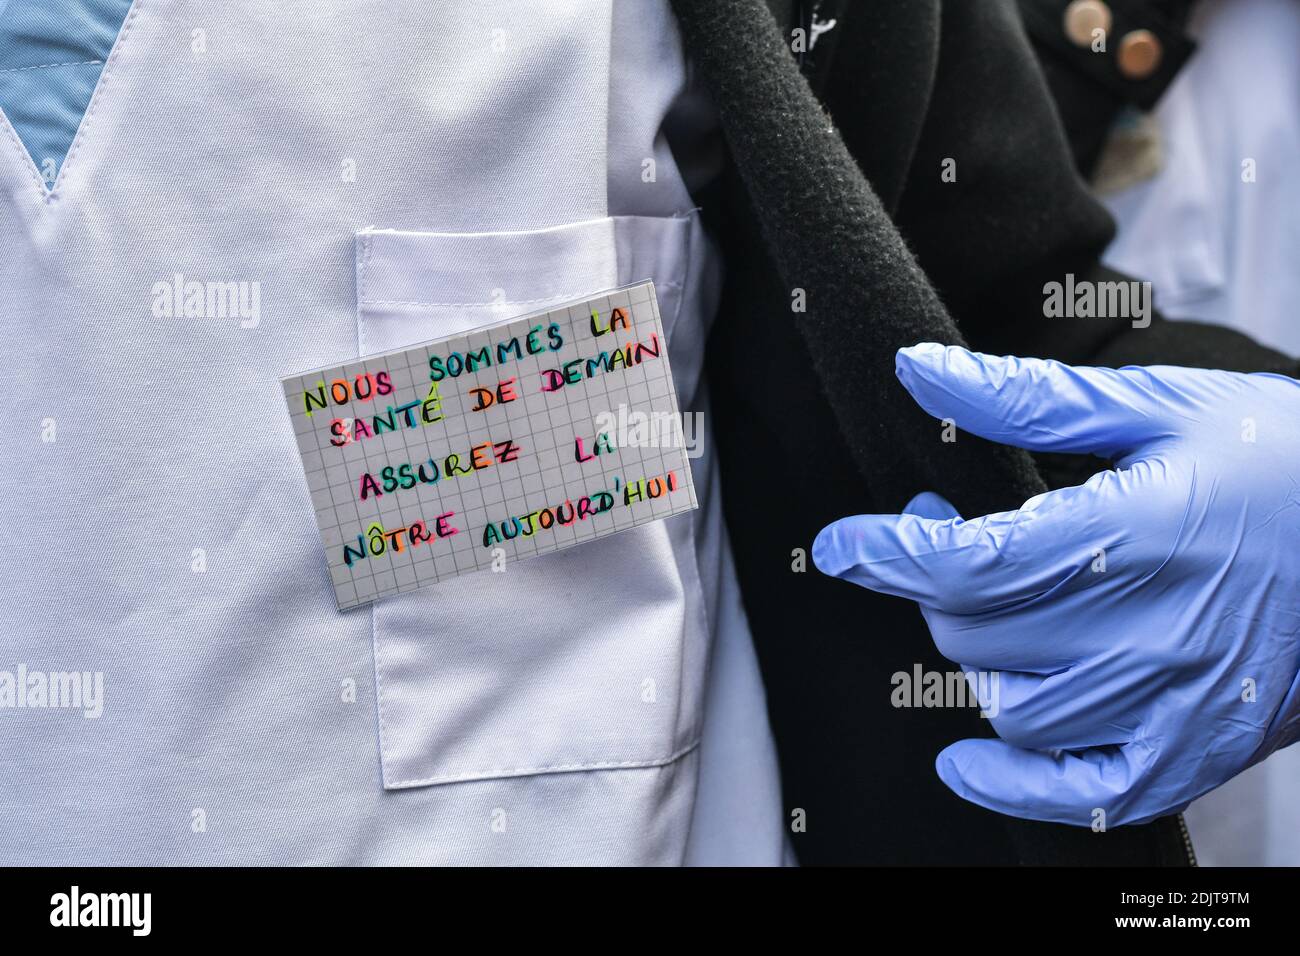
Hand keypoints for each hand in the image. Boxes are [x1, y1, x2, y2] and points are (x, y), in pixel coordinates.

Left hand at [813, 343, 1299, 826]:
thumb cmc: (1282, 460)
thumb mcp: (1157, 407)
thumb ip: (1028, 399)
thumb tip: (920, 372)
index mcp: (1137, 536)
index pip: (973, 564)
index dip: (887, 555)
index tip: (838, 545)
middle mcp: (1152, 633)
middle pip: (975, 635)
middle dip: (936, 584)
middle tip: (946, 538)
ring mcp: (1175, 705)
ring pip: (1010, 706)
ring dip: (980, 655)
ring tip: (1004, 608)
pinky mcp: (1193, 752)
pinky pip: (1077, 794)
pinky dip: (1011, 781)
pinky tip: (966, 757)